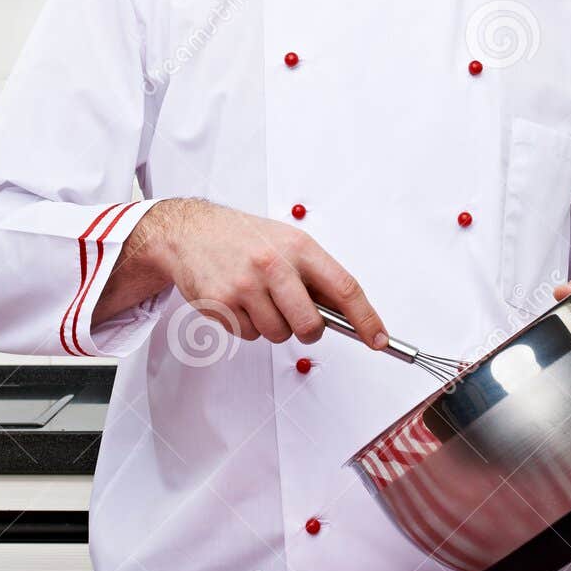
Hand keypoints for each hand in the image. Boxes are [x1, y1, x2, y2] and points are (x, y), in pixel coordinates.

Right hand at [140, 199, 388, 350]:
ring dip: (274, 326)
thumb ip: (315, 275)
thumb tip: (348, 314)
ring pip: (278, 335)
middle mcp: (273, 265)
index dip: (366, 318)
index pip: (344, 288)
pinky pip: (249, 335)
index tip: (379, 339)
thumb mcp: (287, 242)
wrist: (191, 231)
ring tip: (259, 299)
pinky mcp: (221, 303)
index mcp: (299, 247)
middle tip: (299, 319)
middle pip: (310, 325)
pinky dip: (248, 326)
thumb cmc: (245, 238)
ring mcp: (245, 285)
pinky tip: (239, 301)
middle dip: (309, 330)